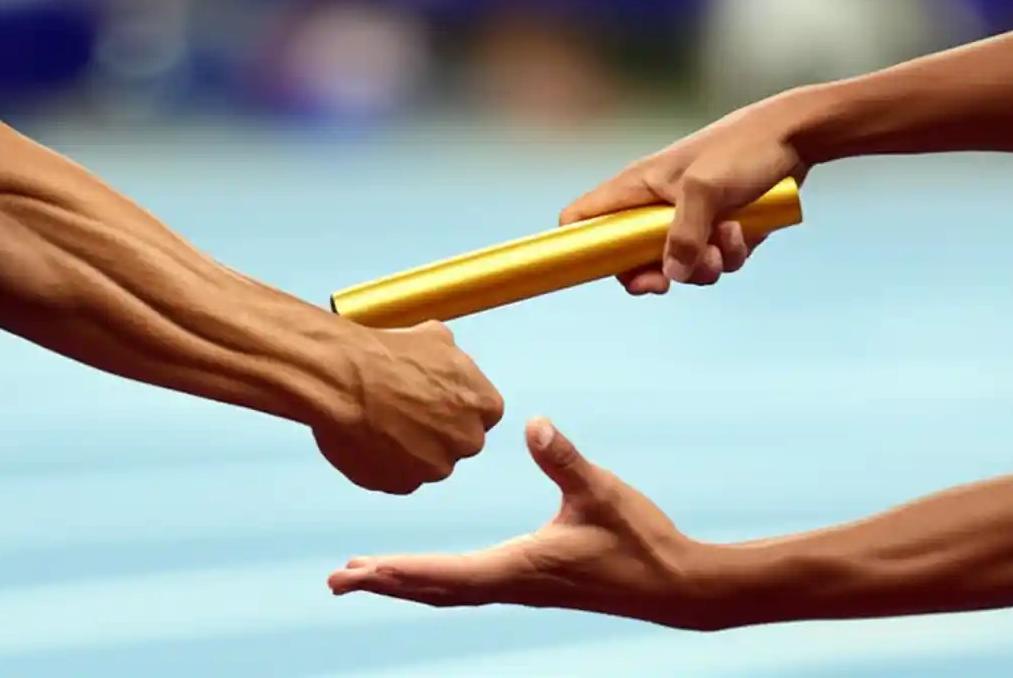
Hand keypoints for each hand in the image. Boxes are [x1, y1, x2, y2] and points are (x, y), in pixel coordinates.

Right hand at [314, 321, 504, 494]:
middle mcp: (468, 440)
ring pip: (429, 462)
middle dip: (438, 430)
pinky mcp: (403, 484)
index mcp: (484, 405)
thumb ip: (454, 362)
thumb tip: (449, 364)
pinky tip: (368, 440)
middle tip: (406, 411)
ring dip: (412, 449)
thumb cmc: (388, 355)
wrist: (344, 381)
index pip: (483, 413)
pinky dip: (387, 464)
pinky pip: (400, 477)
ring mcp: (436, 467)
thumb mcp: (435, 337)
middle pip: (459, 440)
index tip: (433, 399)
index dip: (455, 405)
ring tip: (381, 423)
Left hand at [328, 417, 731, 630]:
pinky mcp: (531, 581)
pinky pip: (467, 586)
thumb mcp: (602, 491)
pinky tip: (428, 573)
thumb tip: (532, 422)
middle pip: (433, 588)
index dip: (398, 571)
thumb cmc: (640, 542)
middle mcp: (511, 584)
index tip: (357, 570)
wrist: (675, 586)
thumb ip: (565, 459)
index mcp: (519, 566)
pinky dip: (435, 580)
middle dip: (384, 582)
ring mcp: (520, 586)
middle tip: (336, 579)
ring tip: (367, 574)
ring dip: (405, 582)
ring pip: (448, 590)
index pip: (444, 574)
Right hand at [560, 95, 812, 294]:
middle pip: (629, 259)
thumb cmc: (742, 149)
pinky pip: (714, 262)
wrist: (795, 136)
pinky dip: (730, 255)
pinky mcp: (717, 230)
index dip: (579, 246)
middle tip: (663, 285)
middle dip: (653, 275)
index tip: (598, 270)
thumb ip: (684, 235)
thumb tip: (671, 276)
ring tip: (728, 236)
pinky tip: (745, 231)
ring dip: (706, 265)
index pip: (582, 219)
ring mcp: (687, 220)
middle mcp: (654, 206)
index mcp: (636, 188)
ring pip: (679, 267)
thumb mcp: (706, 190)